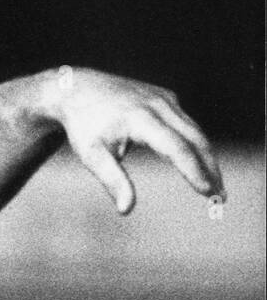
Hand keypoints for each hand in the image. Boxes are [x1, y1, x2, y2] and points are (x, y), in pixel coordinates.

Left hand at [47, 66, 222, 213]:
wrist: (79, 89)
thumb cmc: (84, 126)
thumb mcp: (91, 155)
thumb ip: (112, 181)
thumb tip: (126, 210)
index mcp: (142, 118)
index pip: (176, 148)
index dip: (194, 171)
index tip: (207, 192)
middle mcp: (159, 104)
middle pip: (195, 138)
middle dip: (210, 168)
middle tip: (220, 197)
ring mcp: (165, 99)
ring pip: (195, 131)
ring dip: (207, 158)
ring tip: (214, 186)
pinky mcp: (166, 98)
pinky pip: (186, 124)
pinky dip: (196, 145)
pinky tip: (200, 165)